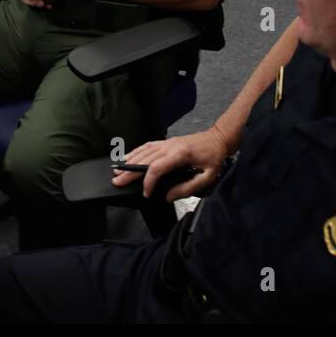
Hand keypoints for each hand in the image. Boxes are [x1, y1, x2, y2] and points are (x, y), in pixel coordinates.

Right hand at [112, 128, 230, 201]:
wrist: (217, 139)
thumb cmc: (214, 158)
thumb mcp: (207, 177)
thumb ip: (187, 188)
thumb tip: (168, 197)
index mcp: (180, 154)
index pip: (157, 167)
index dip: (148, 181)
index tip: (146, 193)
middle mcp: (170, 146)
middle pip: (145, 159)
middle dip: (130, 172)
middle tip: (117, 181)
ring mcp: (167, 142)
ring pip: (144, 151)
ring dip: (129, 161)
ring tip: (117, 171)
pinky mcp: (166, 142)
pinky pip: (148, 146)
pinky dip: (135, 152)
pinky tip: (128, 157)